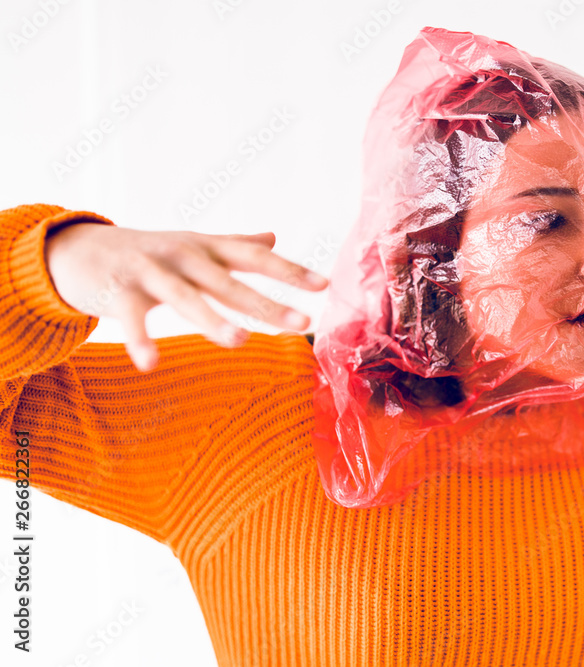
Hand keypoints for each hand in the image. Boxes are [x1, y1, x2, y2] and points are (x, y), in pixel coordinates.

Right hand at [44, 223, 328, 372]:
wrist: (77, 248)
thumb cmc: (148, 251)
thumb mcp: (194, 244)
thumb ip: (235, 243)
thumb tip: (274, 237)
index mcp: (205, 247)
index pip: (255, 258)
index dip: (290, 270)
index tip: (324, 286)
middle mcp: (183, 256)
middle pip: (229, 282)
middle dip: (266, 303)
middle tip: (302, 322)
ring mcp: (149, 271)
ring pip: (185, 297)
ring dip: (212, 319)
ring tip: (240, 342)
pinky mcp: (117, 290)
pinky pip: (130, 318)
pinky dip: (140, 340)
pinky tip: (150, 364)